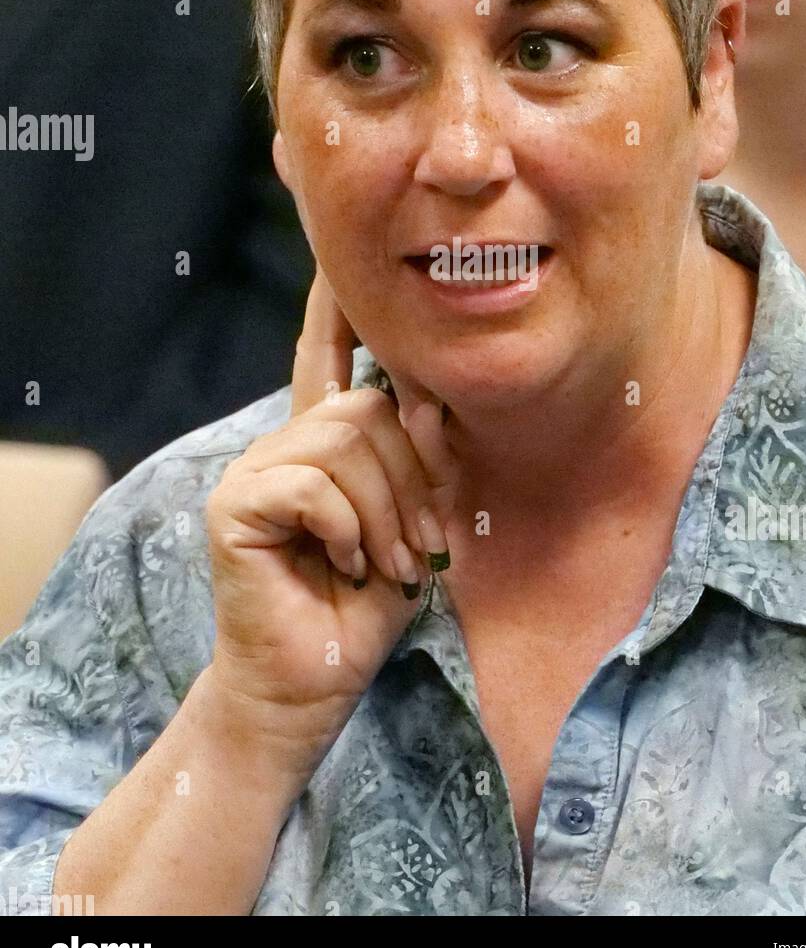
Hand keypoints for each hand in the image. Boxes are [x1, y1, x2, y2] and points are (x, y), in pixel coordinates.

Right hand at [204, 266, 457, 779]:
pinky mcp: (234, 504)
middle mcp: (283, 445)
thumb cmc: (365, 610)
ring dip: (387, 513)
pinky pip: (312, 482)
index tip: (337, 260)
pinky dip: (349, 527)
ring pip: (344, 440)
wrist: (314, 686)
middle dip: (413, 480)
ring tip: (389, 566)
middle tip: (420, 551)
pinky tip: (346, 563)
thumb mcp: (417, 528)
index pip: (327, 359)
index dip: (332, 309)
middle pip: (366, 407)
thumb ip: (423, 465)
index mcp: (323, 447)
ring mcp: (253, 471)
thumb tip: (429, 400)